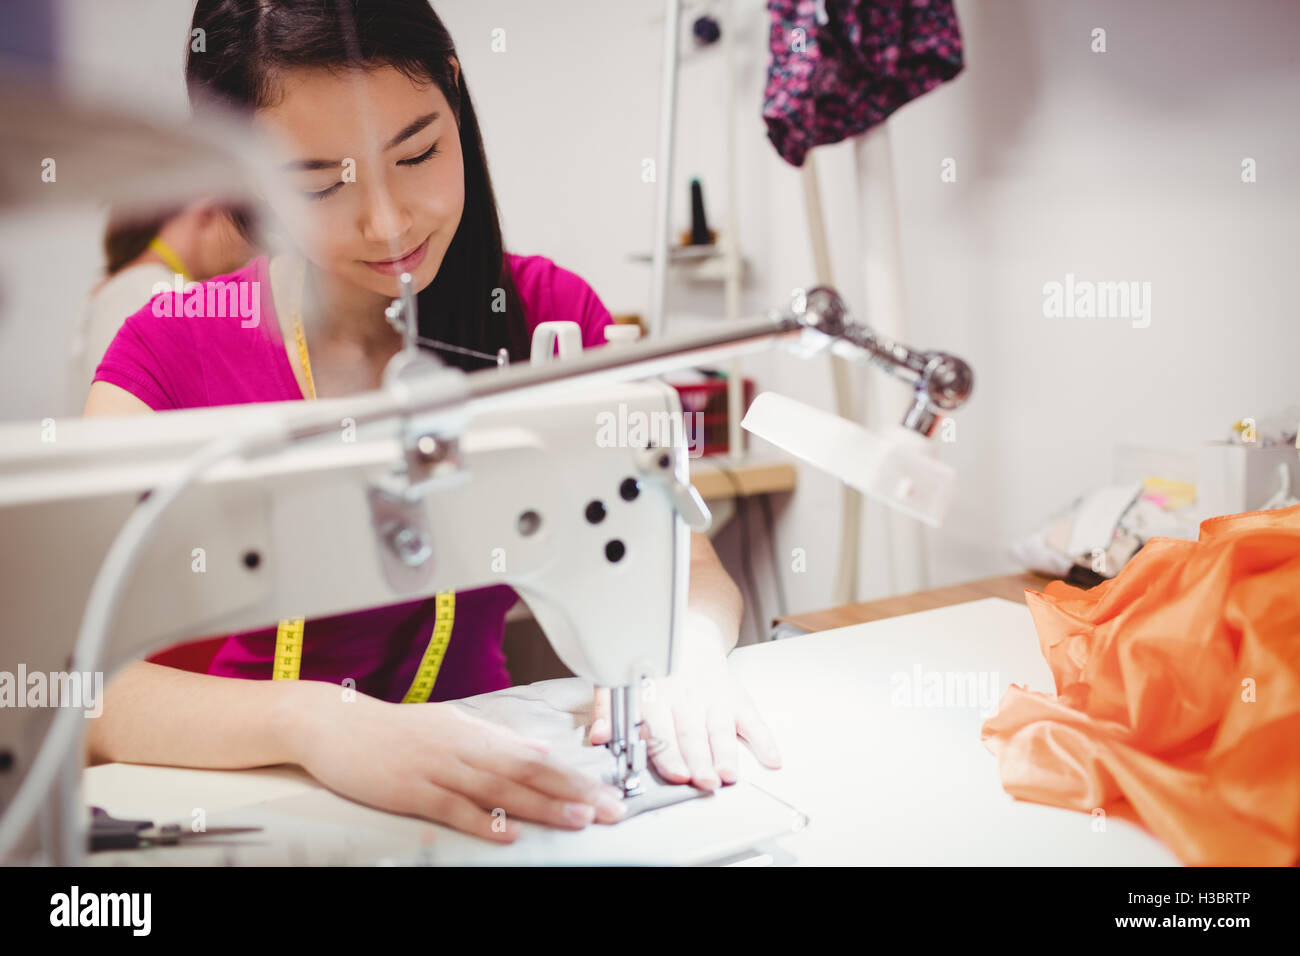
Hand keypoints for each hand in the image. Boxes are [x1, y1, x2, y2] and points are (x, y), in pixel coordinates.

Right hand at [283, 682, 626, 842]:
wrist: (334, 724)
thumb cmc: (391, 730)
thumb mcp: (449, 726)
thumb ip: (492, 742)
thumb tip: (535, 751)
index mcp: (476, 733)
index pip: (536, 757)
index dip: (574, 777)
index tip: (606, 792)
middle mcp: (464, 747)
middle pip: (528, 772)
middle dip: (574, 792)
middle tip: (609, 809)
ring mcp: (438, 768)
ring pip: (500, 789)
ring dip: (542, 806)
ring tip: (577, 819)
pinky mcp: (411, 789)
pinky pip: (453, 807)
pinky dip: (483, 820)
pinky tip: (508, 832)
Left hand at [588, 643, 781, 790]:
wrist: (688, 630)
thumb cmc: (651, 661)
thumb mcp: (619, 676)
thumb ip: (607, 708)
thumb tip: (599, 736)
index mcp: (654, 691)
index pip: (660, 726)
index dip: (668, 752)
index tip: (675, 773)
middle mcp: (685, 694)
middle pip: (691, 732)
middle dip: (698, 759)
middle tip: (703, 781)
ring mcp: (712, 696)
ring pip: (719, 728)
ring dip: (725, 753)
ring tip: (728, 774)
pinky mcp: (734, 696)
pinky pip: (752, 718)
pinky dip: (764, 739)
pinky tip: (771, 758)